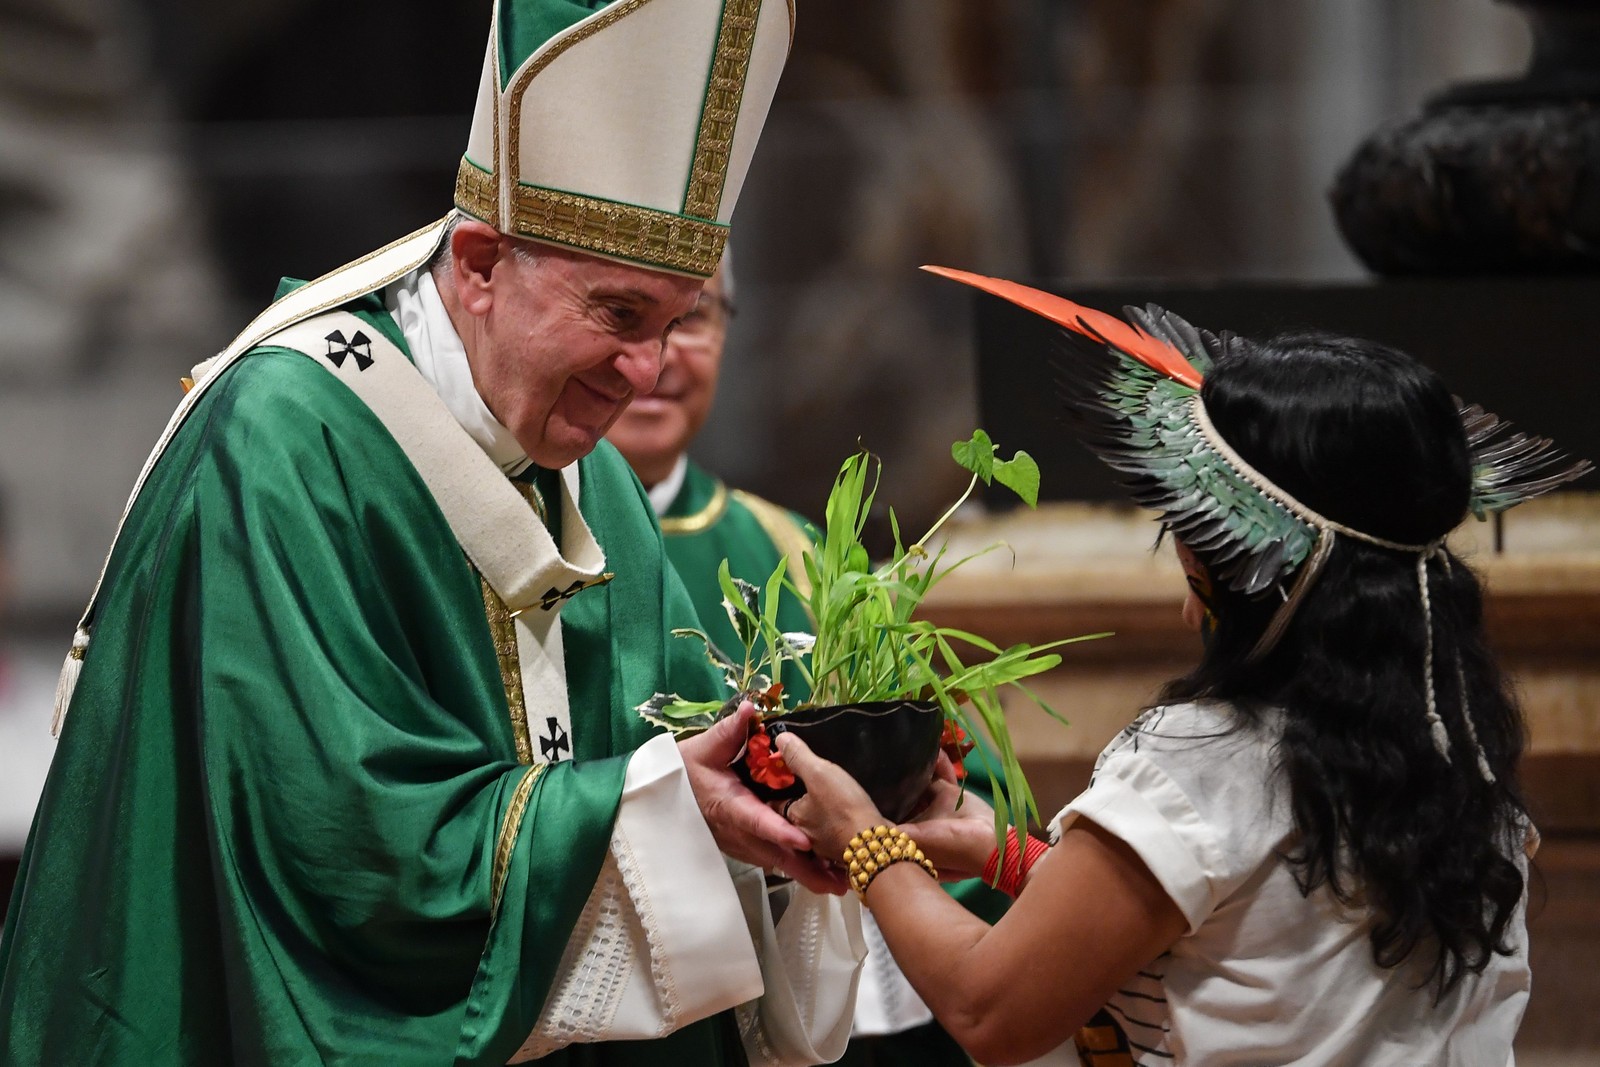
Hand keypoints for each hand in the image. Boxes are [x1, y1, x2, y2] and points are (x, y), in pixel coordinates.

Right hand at [679, 702, 846, 894]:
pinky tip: (822, 875)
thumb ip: (728, 730)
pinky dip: (796, 868)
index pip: (757, 820)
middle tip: (837, 881)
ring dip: (805, 873)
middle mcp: (736, 831)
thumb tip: (747, 709)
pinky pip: (773, 860)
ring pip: (775, 862)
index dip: (779, 831)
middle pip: (773, 853)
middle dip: (805, 867)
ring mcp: (740, 844)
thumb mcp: (705, 747)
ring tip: (838, 882)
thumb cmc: (688, 769)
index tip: (803, 840)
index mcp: (728, 805)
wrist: (668, 795)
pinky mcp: (745, 847)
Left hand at [772, 732, 884, 860]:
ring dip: (820, 815)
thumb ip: (798, 756)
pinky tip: (847, 813)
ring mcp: (825, 846)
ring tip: (829, 796)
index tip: (782, 775)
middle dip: (801, 802)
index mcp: (793, 817)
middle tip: (808, 784)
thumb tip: (779, 738)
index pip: (775, 802)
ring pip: (817, 825)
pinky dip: (838, 824)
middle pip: (797, 814)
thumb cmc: (843, 807)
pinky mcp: (846, 849)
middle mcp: (804, 835)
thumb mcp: (819, 773)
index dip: (777, 789)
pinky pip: (836, 832)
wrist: (876, 843)